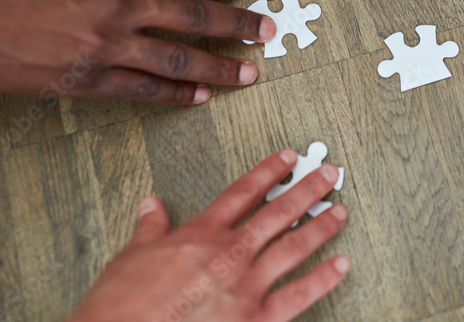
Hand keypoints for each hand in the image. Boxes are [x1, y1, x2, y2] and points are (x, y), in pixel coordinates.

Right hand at [0, 0, 276, 103]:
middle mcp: (120, 1)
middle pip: (194, 16)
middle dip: (238, 25)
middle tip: (267, 31)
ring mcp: (108, 43)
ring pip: (179, 59)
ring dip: (220, 68)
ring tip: (248, 74)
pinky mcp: (90, 78)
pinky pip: (145, 91)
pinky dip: (176, 97)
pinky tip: (200, 99)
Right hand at [70, 150, 348, 320]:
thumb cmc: (121, 307)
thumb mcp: (130, 257)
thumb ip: (150, 228)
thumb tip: (152, 205)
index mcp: (200, 234)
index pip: (243, 192)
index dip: (269, 171)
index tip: (288, 157)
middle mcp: (229, 253)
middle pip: (278, 212)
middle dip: (307, 190)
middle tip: (328, 174)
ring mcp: (246, 285)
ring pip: (294, 247)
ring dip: (320, 227)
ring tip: (340, 213)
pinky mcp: (256, 318)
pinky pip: (299, 294)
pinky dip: (323, 278)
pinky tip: (341, 264)